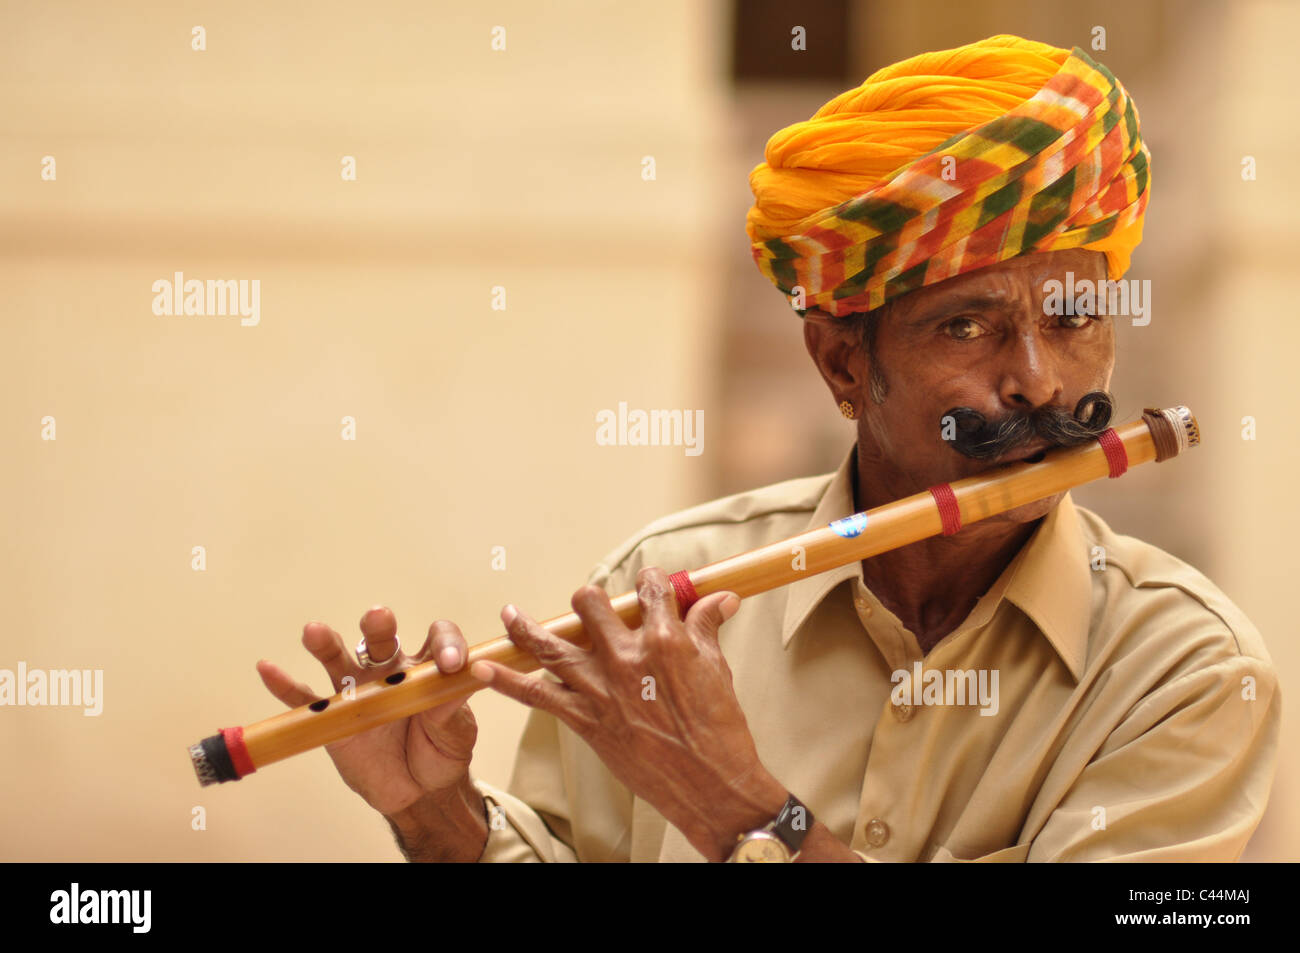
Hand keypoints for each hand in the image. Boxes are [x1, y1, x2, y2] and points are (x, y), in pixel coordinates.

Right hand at [257, 608, 477, 817]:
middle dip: (379, 627)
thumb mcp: (457, 733)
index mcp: (427, 666)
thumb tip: (456, 683)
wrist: (419, 790)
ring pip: (340, 660)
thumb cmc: (442, 751)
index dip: (446, 644)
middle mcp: (391, 669)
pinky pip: (306, 698)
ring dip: (327, 644)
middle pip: (383, 639)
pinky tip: (267, 668)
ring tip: (314, 631)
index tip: (451, 664)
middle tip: (378, 617)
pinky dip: (285, 685)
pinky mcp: (333, 716)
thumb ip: (452, 710)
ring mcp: (359, 690)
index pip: (438, 638)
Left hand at [470, 567, 787, 861]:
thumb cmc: (718, 727)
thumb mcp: (717, 668)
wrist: (709, 783)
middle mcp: (625, 657)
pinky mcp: (585, 719)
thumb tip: (717, 598)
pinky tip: (481, 668)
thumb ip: (706, 627)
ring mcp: (600, 688)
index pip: (649, 589)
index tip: (649, 586)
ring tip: (509, 613)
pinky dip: (505, 681)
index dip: (650, 582)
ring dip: (526, 626)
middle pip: (590, 605)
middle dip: (589, 601)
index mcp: (663, 639)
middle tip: (588, 608)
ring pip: (551, 643)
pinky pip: (535, 695)